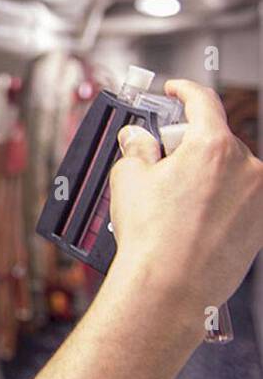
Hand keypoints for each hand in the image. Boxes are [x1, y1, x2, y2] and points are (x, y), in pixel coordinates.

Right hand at [109, 78, 262, 322]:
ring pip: (232, 170)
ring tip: (176, 201)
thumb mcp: (129, 179)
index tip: (175, 91)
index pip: (203, 101)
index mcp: (213, 146)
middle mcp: (247, 166)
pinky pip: (243, 198)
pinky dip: (221, 200)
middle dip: (191, 144)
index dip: (184, 90)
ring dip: (208, 175)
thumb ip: (137, 148)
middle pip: (218, 139)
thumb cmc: (151, 236)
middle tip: (162, 161)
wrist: (170, 288)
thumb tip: (137, 137)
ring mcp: (260, 197)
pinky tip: (193, 219)